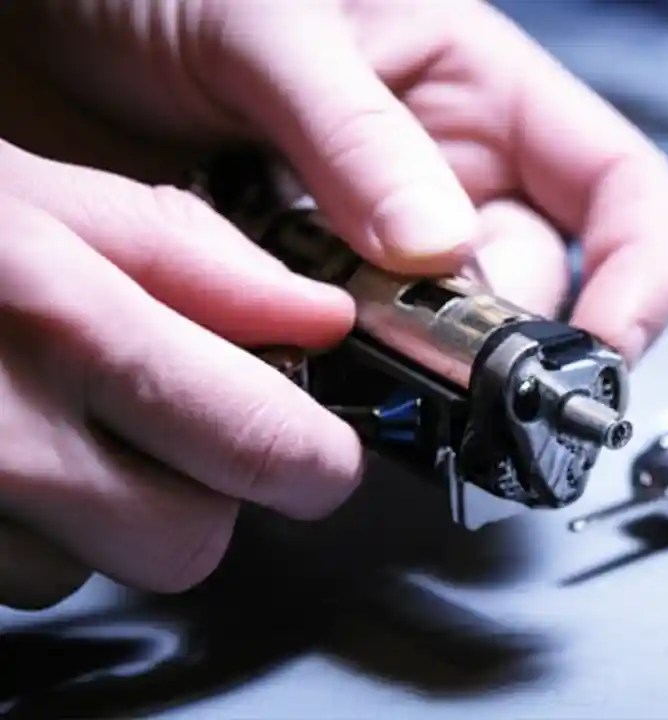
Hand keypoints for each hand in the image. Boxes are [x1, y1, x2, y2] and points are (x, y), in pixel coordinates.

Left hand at [0, 0, 667, 363]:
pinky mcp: (301, 296)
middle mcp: (440, 176)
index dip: (638, 272)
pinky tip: (265, 336)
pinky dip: (319, 375)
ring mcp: (371, 245)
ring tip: (310, 322)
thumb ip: (354, 133)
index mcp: (476, 91)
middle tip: (416, 346)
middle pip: (529, 289)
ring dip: (393, 363)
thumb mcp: (268, 23)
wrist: (31, 20)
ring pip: (436, 342)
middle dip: (491, 338)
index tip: (605, 346)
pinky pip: (343, 361)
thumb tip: (440, 247)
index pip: (616, 188)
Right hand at [0, 141, 362, 608]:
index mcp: (64, 321)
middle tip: (174, 431)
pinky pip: (13, 584)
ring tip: (42, 422)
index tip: (316, 450)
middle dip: (204, 496)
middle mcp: (0, 434)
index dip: (314, 460)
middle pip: (191, 542)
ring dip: (98, 513)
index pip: (262, 444)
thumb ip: (192, 258)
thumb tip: (315, 321)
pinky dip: (21, 535)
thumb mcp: (35, 195)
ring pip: (95, 571)